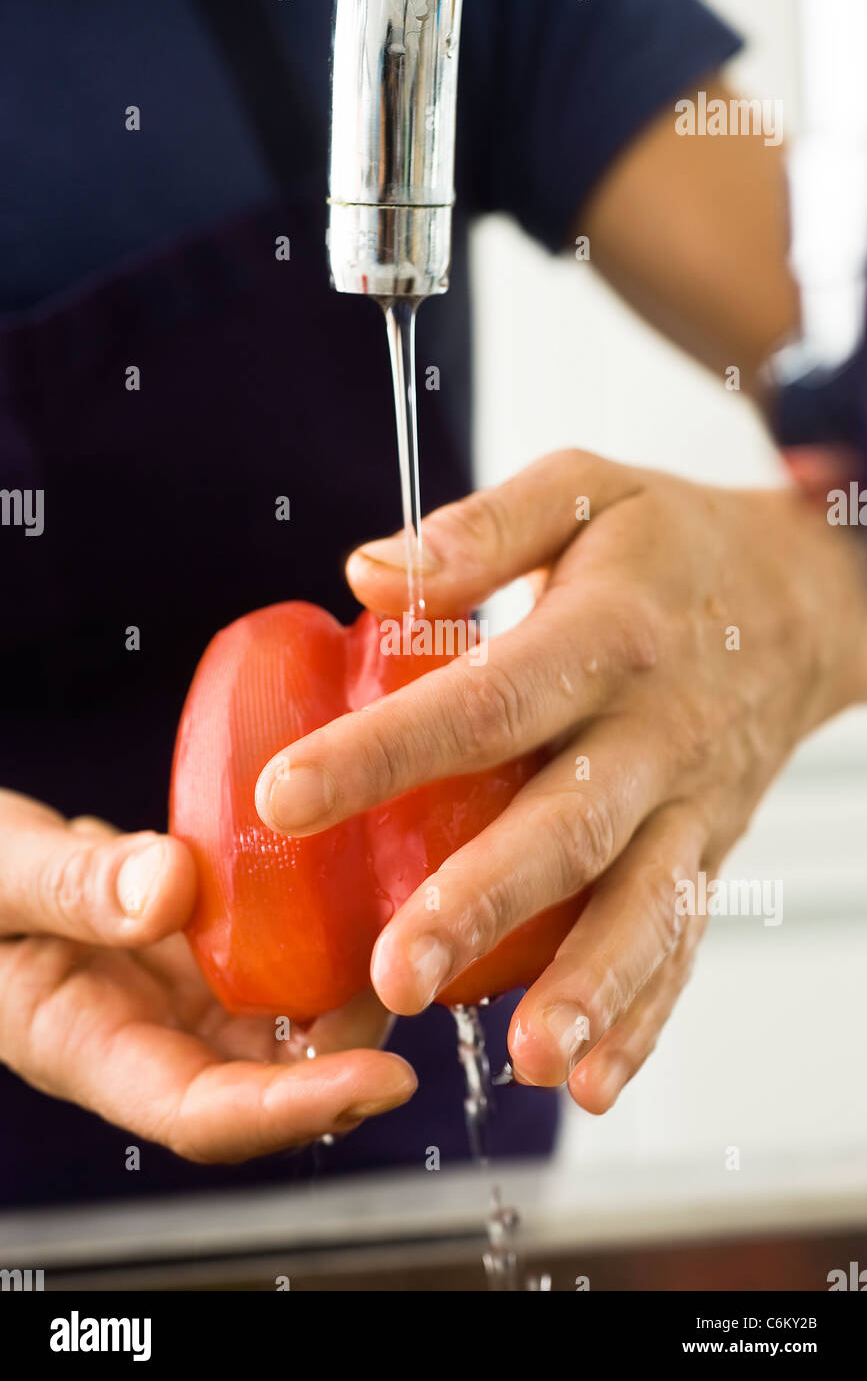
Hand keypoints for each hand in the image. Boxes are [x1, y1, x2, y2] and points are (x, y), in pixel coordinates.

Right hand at [0, 791, 414, 1161]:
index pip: (201, 1113)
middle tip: (424, 985)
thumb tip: (170, 892)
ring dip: (352, 1003)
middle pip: (265, 1087)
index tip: (384, 1081)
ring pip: (284, 1029)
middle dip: (352, 1060)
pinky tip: (371, 899)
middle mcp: (148, 1039)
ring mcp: (181, 999)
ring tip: (415, 937)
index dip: (295, 1110)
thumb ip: (73, 887)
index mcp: (86, 1046)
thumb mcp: (0, 873)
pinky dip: (327, 945)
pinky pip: (277, 964)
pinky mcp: (203, 950)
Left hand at [257, 450, 866, 1111]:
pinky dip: (645, 1015)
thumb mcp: (587, 491)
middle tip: (397, 972)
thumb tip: (365, 574)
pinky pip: (685, 940)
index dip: (386, 751)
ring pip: (641, 904)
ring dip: (585, 987)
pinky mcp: (710, 851)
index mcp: (608, 635)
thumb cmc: (675, 546)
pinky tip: (592, 1079)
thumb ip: (483, 529)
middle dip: (483, 904)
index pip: (488, 700)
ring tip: (525, 1058)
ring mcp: (691, 803)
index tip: (284, 797)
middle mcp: (656, 731)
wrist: (808, 597)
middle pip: (569, 825)